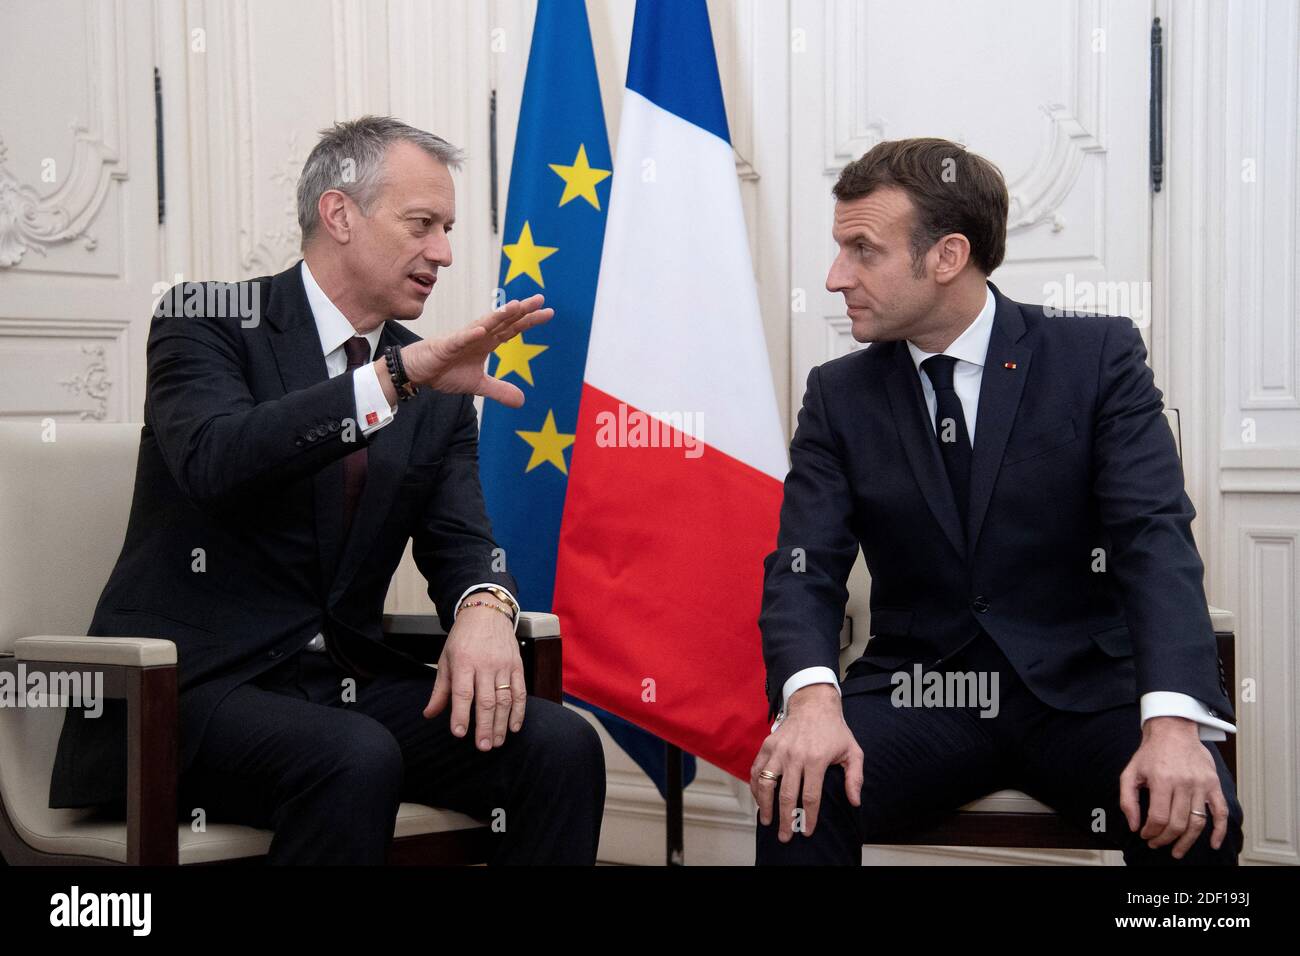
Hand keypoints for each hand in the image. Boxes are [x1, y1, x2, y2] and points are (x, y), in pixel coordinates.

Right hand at [401, 294, 553, 407]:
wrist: (418, 371)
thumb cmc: (446, 370)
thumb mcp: (478, 385)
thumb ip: (499, 390)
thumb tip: (522, 401)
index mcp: (487, 342)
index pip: (512, 329)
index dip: (529, 320)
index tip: (548, 312)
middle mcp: (478, 336)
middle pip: (503, 321)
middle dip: (521, 311)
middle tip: (540, 299)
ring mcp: (463, 338)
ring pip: (484, 324)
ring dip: (499, 316)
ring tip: (515, 306)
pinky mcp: (446, 346)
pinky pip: (460, 339)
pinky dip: (470, 335)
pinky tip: (481, 329)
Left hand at [422, 601, 525, 749]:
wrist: (487, 613)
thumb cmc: (463, 638)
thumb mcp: (446, 660)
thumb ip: (441, 690)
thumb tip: (429, 714)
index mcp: (464, 662)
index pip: (463, 692)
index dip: (460, 714)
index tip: (459, 733)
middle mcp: (485, 664)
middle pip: (486, 700)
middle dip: (484, 726)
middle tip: (482, 747)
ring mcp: (504, 665)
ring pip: (504, 699)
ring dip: (501, 723)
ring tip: (496, 742)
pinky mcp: (517, 666)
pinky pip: (520, 692)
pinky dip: (518, 711)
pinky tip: (514, 727)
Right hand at [750, 683, 862, 841]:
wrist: (813, 705)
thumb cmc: (834, 731)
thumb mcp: (852, 752)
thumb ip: (855, 778)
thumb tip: (854, 801)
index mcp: (816, 759)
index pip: (811, 796)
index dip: (808, 817)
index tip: (807, 831)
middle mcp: (795, 755)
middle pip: (787, 795)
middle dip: (785, 819)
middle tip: (785, 836)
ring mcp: (778, 750)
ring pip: (766, 783)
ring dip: (765, 805)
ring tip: (767, 820)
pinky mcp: (767, 745)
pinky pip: (756, 770)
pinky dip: (755, 786)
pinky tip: (759, 799)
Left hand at [1119, 716, 1228, 858]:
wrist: (1173, 730)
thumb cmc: (1151, 753)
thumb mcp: (1130, 772)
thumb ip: (1127, 799)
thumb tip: (1133, 825)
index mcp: (1162, 779)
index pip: (1158, 817)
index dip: (1151, 832)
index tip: (1145, 835)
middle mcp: (1184, 782)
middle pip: (1178, 823)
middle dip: (1165, 839)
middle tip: (1157, 844)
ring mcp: (1201, 784)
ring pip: (1197, 822)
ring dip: (1187, 841)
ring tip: (1177, 851)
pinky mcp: (1214, 784)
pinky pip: (1221, 812)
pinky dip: (1219, 831)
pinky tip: (1213, 844)